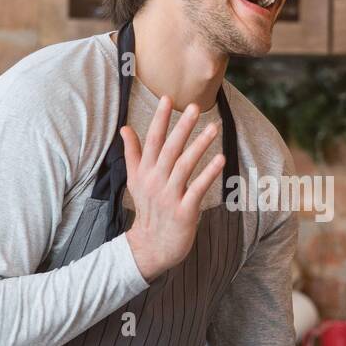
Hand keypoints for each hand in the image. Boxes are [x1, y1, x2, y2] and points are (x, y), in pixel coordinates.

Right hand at [121, 96, 224, 280]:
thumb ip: (132, 153)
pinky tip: (221, 159)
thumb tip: (124, 128)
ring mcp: (169, 196)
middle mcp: (155, 181)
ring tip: (213, 128)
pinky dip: (209, 174)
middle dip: (181, 127)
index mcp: (144, 172)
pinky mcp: (184, 211)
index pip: (151, 140)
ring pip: (184, 166)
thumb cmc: (148, 209)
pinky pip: (197, 188)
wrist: (151, 247)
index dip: (159, 119)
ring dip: (199, 146)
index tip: (167, 98)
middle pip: (168, 149)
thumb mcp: (135, 180)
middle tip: (193, 107)